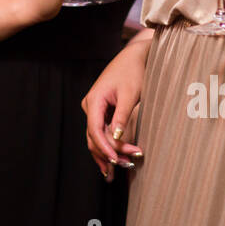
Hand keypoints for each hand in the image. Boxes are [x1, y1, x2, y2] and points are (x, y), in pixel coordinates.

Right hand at [82, 36, 147, 180]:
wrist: (134, 57)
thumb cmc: (132, 72)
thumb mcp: (130, 95)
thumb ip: (122, 117)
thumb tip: (116, 138)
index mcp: (94, 100)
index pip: (94, 130)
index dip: (104, 148)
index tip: (116, 160)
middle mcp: (90, 106)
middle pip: (93, 137)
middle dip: (108, 153)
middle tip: (127, 165)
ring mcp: (94, 109)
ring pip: (96, 136)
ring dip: (108, 151)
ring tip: (121, 168)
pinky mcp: (101, 111)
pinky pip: (101, 131)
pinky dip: (109, 144)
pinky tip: (114, 159)